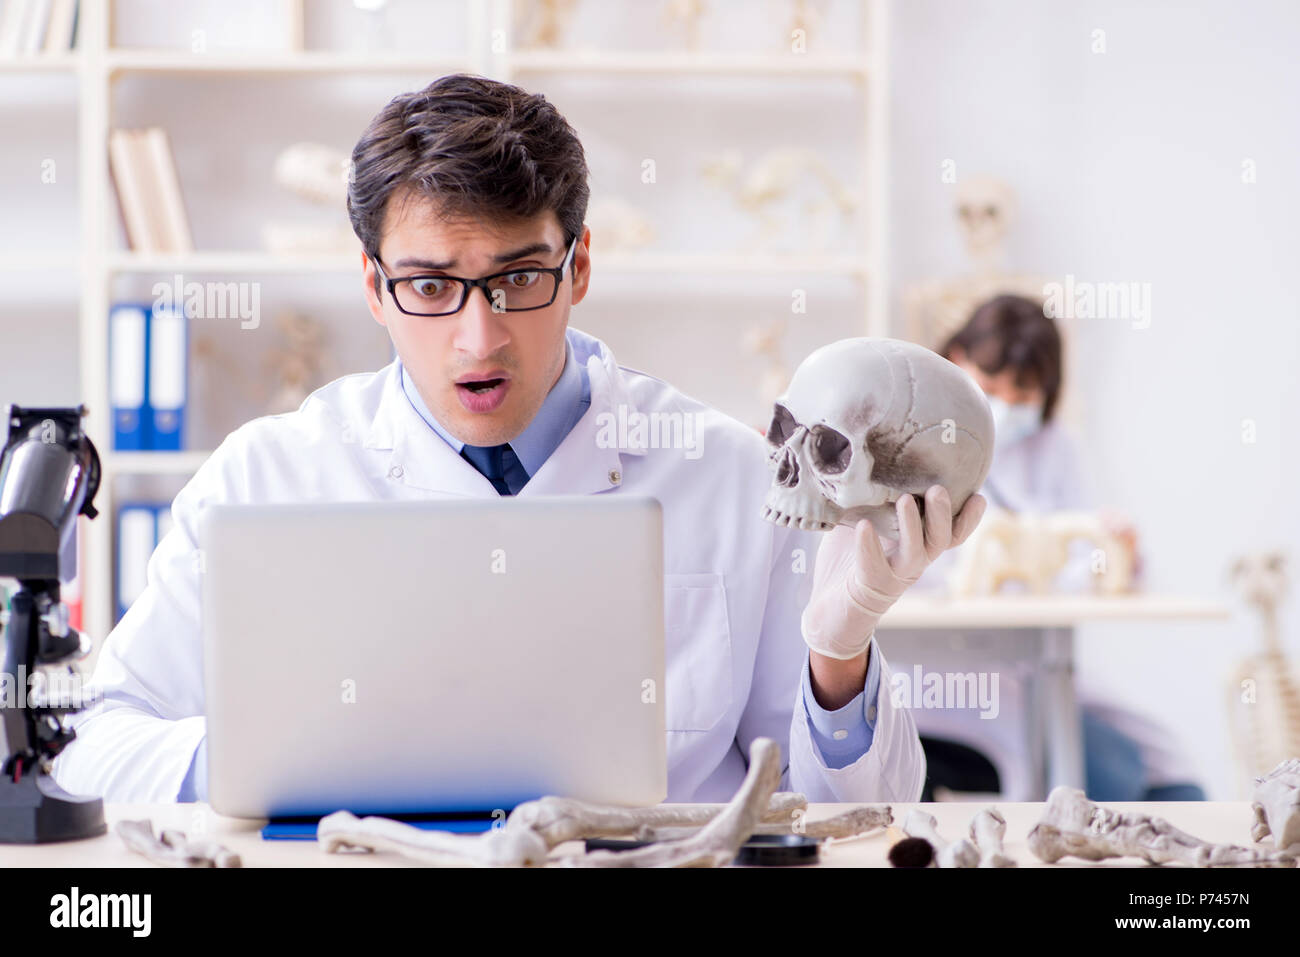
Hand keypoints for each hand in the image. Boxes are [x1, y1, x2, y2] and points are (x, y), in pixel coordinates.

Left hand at [802, 486, 987, 659]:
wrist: (830, 606)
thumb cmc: (849, 559)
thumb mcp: (863, 521)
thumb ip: (871, 498)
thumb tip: (867, 460)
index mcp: (918, 544)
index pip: (952, 531)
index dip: (968, 517)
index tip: (978, 495)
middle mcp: (914, 560)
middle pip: (941, 538)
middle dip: (943, 513)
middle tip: (938, 488)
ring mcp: (895, 574)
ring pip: (917, 552)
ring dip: (912, 525)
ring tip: (904, 500)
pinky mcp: (872, 585)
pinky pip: (874, 565)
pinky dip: (869, 545)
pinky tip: (864, 526)